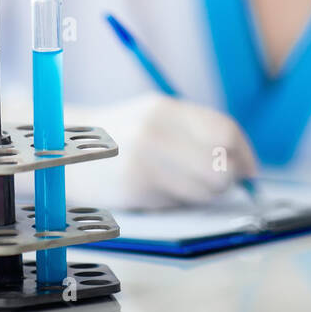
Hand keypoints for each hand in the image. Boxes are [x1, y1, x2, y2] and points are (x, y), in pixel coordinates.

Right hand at [58, 93, 258, 210]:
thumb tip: (240, 162)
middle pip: (220, 165)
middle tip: (223, 186)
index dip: (244, 154)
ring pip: (203, 189)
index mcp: (165, 109)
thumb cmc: (117, 138)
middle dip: (228, 181)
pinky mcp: (134, 187)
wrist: (62, 151)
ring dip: (203, 195)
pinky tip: (160, 193)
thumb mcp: (152, 118)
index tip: (249, 170)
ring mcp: (144, 160)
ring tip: (184, 188)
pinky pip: (178, 202)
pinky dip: (178, 203)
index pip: (225, 132)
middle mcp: (156, 131)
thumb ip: (192, 132)